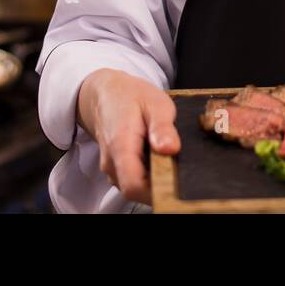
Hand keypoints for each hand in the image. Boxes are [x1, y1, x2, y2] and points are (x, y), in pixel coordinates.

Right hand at [77, 68, 180, 204]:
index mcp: (120, 146)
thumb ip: (163, 127)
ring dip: (153, 180)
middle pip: (136, 191)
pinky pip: (132, 181)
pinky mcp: (115, 170)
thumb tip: (170, 149)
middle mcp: (111, 163)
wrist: (106, 94)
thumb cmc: (131, 96)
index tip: (177, 180)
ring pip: (135, 188)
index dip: (157, 190)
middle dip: (160, 185)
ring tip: (166, 157)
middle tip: (179, 166)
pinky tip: (156, 158)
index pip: (134, 186)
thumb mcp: (155, 103)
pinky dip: (147, 175)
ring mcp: (111, 169)